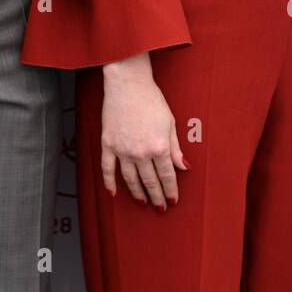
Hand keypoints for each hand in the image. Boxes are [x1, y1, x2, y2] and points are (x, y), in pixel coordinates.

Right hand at [101, 52, 186, 208]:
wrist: (127, 84)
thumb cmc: (151, 99)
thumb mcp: (170, 122)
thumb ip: (175, 147)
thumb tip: (183, 166)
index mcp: (159, 147)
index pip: (167, 176)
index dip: (171, 190)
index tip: (173, 200)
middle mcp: (141, 153)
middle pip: (150, 181)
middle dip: (157, 196)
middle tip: (160, 207)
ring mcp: (122, 150)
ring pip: (130, 179)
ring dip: (138, 193)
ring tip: (142, 202)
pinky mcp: (108, 144)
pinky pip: (108, 169)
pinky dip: (110, 183)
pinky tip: (114, 193)